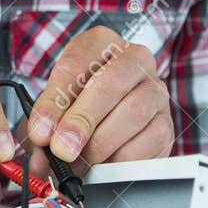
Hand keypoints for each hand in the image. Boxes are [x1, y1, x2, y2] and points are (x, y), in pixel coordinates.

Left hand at [25, 25, 172, 168]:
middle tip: (61, 150)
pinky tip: (104, 165)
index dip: (55, 102)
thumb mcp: (57, 101)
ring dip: (101, 145)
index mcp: (101, 42)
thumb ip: (46, 121)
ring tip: (79, 163)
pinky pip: (150, 141)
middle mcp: (135, 59)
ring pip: (134, 113)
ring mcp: (156, 90)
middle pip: (110, 84)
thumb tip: (41, 152)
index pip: (75, 65)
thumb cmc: (78, 100)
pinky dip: (123, 159)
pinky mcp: (167, 123)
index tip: (40, 133)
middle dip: (82, 121)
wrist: (110, 112)